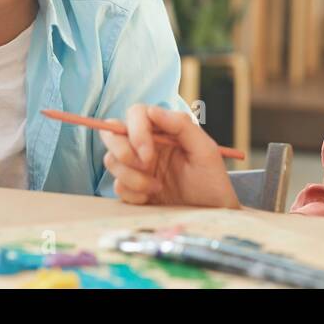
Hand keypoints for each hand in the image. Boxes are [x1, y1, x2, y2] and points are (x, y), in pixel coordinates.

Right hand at [98, 104, 238, 208]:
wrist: (210, 213)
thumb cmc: (212, 180)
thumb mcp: (205, 150)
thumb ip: (182, 125)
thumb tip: (153, 111)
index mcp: (163, 129)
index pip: (135, 114)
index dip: (136, 131)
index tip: (148, 154)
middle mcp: (146, 144)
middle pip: (113, 134)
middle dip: (124, 152)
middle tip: (146, 167)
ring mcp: (136, 166)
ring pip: (111, 160)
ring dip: (132, 177)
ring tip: (157, 187)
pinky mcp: (131, 187)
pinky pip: (117, 186)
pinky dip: (133, 193)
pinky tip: (151, 198)